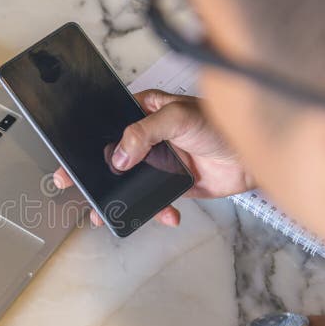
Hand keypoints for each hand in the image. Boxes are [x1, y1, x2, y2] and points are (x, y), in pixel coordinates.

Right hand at [53, 90, 254, 226]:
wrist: (253, 158)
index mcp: (145, 112)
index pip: (109, 125)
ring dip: (118, 198)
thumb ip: (144, 132)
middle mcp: (149, 136)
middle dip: (94, 174)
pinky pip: (153, 199)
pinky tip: (165, 213)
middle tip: (73, 185)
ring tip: (104, 213)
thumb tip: (120, 154)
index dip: (88, 141)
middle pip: (113, 156)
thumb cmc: (222, 125)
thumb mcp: (178, 118)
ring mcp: (159, 161)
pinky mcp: (172, 183)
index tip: (71, 157)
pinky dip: (155, 210)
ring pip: (129, 181)